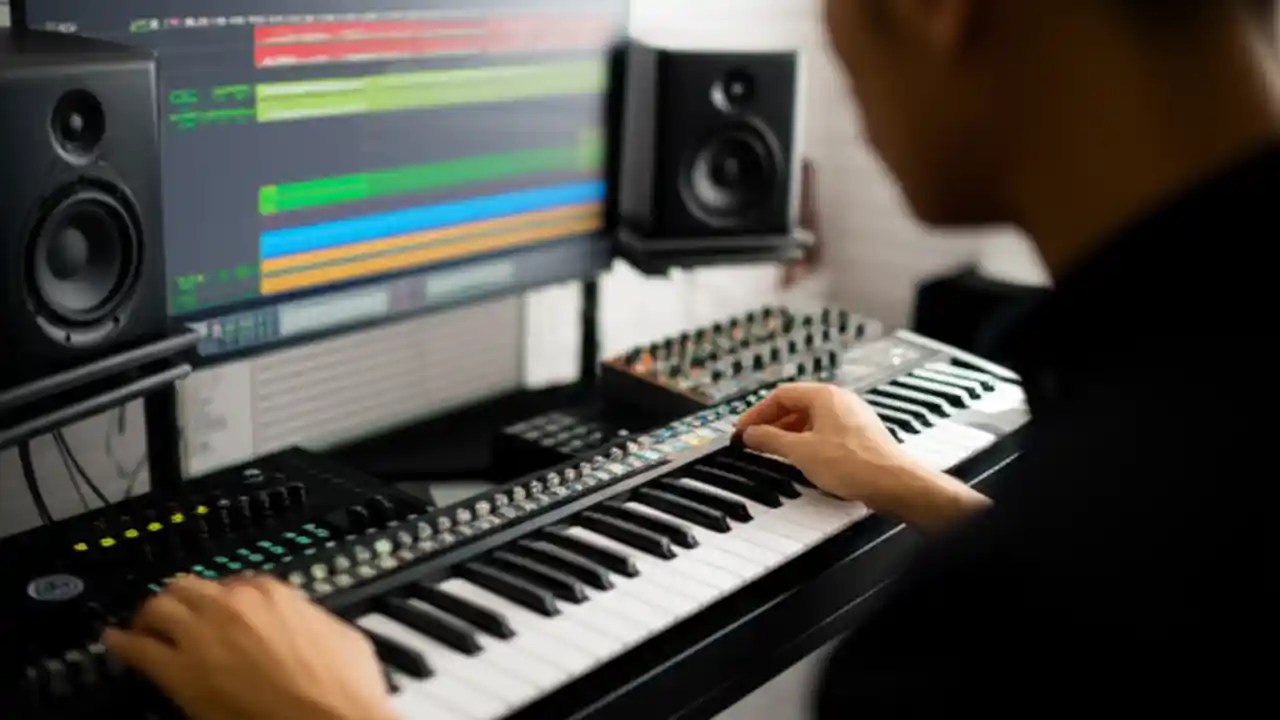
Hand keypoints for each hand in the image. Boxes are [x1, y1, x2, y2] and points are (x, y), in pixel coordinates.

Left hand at [101, 575, 395, 719]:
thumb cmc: (342, 689)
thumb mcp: (340, 636)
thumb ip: (309, 619)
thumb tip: (306, 622)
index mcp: (272, 594)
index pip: (233, 581)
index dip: (224, 597)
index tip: (220, 606)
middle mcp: (232, 606)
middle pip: (187, 587)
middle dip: (178, 598)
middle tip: (171, 610)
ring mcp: (202, 636)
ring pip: (157, 607)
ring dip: (149, 615)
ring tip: (142, 624)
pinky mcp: (180, 673)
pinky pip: (136, 648)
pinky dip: (121, 642)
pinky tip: (113, 642)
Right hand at [735, 383, 990, 533]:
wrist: (895, 483)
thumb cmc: (853, 463)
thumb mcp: (800, 452)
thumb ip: (771, 440)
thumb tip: (750, 434)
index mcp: (825, 396)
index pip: (781, 395)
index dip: (757, 412)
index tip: (744, 429)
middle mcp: (840, 401)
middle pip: (796, 406)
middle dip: (772, 424)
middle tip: (755, 441)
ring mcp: (852, 419)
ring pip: (811, 421)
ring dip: (789, 435)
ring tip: (775, 453)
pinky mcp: (859, 437)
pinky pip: (825, 433)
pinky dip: (807, 443)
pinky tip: (803, 460)